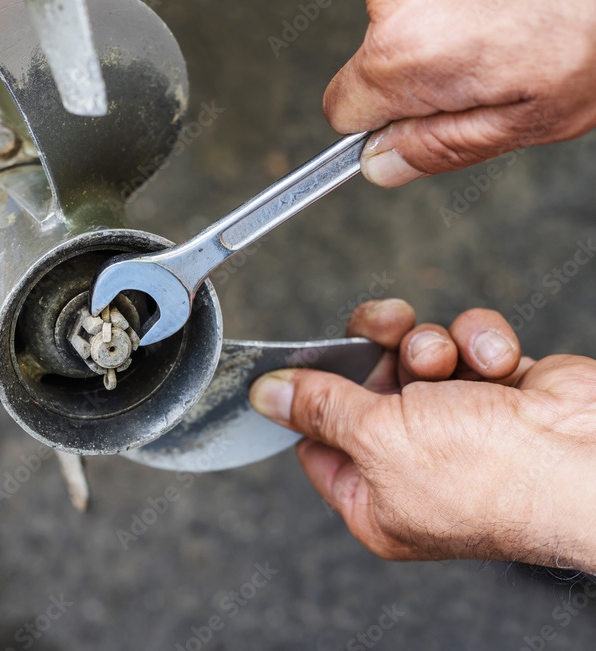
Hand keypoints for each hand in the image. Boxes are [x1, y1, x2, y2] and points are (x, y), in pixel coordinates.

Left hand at [250, 298, 595, 570]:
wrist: (591, 460)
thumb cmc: (492, 477)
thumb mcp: (377, 439)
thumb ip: (321, 409)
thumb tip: (268, 397)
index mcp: (376, 500)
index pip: (318, 442)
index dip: (310, 397)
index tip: (306, 361)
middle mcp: (413, 467)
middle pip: (364, 387)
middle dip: (375, 352)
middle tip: (384, 329)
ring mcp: (460, 428)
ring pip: (415, 357)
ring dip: (428, 347)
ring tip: (447, 361)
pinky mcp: (500, 390)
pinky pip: (467, 345)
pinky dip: (479, 342)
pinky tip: (496, 360)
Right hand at [325, 0, 595, 186]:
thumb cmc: (592, 43)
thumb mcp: (522, 124)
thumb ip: (438, 148)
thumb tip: (380, 166)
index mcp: (408, 55)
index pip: (342, 106)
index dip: (380, 121)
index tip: (417, 116)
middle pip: (371, 57)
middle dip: (415, 68)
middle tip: (485, 65)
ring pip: (400, 16)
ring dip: (442, 27)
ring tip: (504, 30)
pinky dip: (463, 0)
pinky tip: (505, 5)